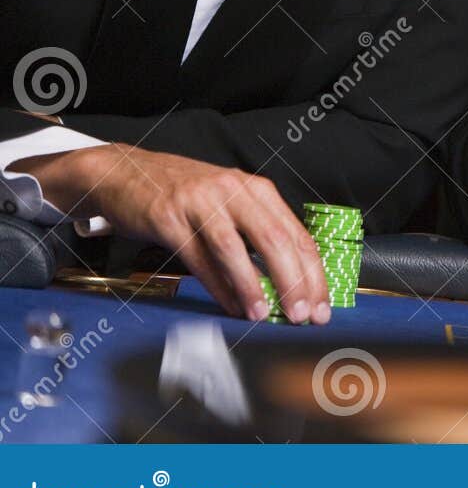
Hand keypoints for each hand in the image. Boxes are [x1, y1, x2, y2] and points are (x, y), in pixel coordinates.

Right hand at [18, 144, 328, 323]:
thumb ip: (258, 234)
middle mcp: (234, 191)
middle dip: (294, 281)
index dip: (314, 273)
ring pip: (236, 248)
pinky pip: (198, 257)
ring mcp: (201, 203)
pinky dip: (217, 285)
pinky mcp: (169, 218)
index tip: (322, 305)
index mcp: (257, 190)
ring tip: (265, 314)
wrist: (126, 172)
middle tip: (302, 315)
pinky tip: (230, 305)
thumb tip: (288, 283)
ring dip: (253, 286)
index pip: (297, 235)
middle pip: (274, 239)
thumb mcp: (231, 203)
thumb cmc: (186, 195)